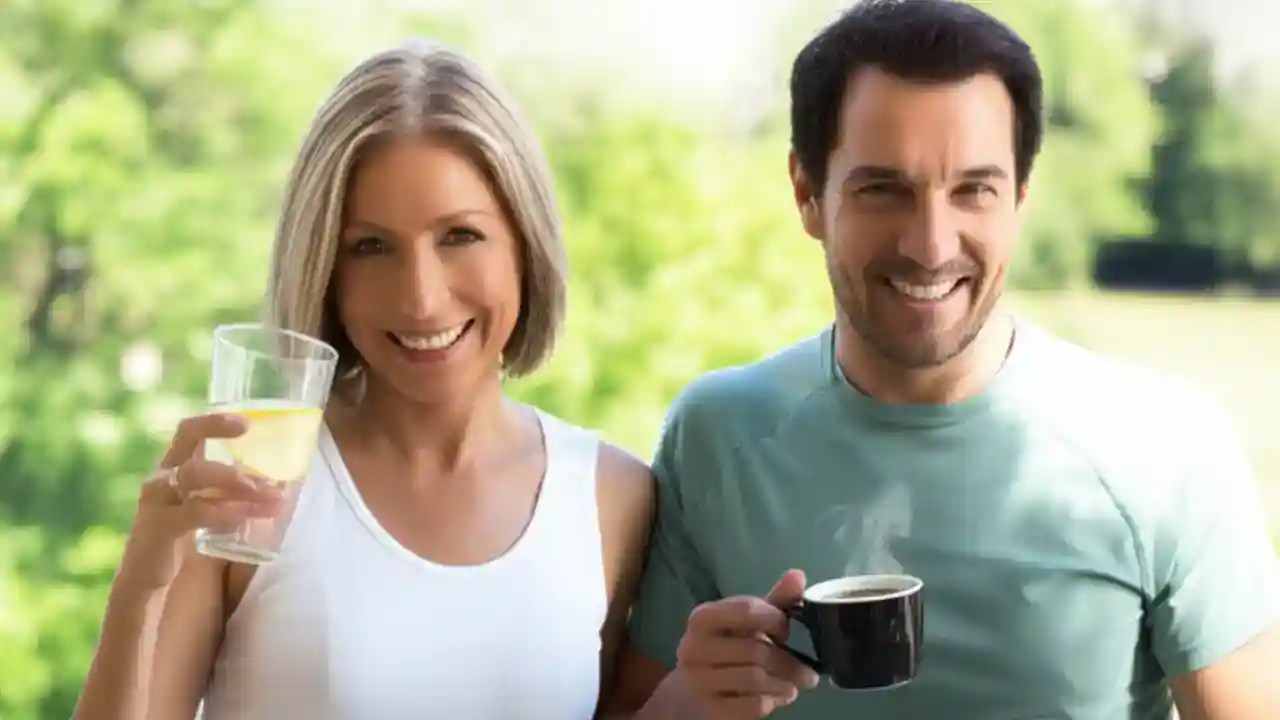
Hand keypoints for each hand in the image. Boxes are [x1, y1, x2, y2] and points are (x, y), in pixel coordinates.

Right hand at [116, 413, 282, 591]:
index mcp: (176, 467)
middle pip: (187, 438)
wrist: (149, 579)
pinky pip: (196, 510)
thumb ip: (234, 495)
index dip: (214, 421)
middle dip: (219, 431)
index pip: (190, 432)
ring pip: (195, 473)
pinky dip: (225, 510)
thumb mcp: (210, 508)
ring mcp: (158, 499)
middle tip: (251, 436)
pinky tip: (247, 515)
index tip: (246, 423)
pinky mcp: (158, 526)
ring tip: (268, 493)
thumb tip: (279, 487)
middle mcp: (164, 476)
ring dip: (236, 480)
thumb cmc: (184, 538)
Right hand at [675, 569, 819, 718]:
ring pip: (756, 679)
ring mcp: (697, 681)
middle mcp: (693, 647)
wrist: (689, 694)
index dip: (775, 619)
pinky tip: (775, 698)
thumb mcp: (745, 624)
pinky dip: (771, 702)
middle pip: (756, 650)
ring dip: (784, 684)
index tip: (786, 630)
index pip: (746, 609)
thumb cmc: (724, 650)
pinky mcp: (708, 710)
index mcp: (702, 618)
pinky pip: (751, 706)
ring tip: (794, 686)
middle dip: (789, 662)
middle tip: (807, 672)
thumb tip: (798, 575)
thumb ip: (773, 602)